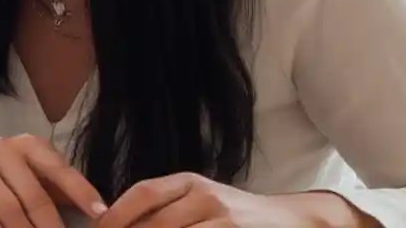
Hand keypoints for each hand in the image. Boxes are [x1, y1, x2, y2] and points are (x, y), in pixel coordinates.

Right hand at [0, 134, 107, 227]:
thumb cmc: (3, 185)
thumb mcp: (33, 182)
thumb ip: (61, 192)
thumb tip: (99, 213)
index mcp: (27, 145)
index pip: (59, 169)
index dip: (81, 192)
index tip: (101, 215)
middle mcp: (2, 149)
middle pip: (34, 195)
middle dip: (50, 227)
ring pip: (7, 208)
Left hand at [97, 172, 349, 227]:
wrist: (290, 220)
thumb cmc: (232, 214)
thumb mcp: (198, 199)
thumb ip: (164, 208)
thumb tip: (115, 222)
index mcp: (188, 182)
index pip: (143, 193)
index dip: (116, 214)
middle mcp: (205, 196)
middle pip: (156, 223)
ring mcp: (224, 220)